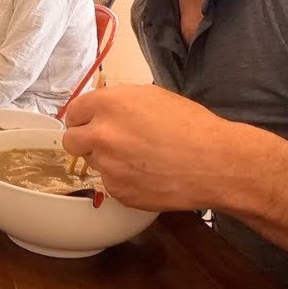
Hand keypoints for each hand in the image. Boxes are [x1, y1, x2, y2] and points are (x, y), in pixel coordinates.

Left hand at [61, 85, 247, 211]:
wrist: (216, 163)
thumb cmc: (191, 125)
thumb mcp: (150, 97)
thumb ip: (117, 103)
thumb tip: (99, 111)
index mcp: (108, 105)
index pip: (72, 112)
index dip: (82, 118)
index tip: (89, 123)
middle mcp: (101, 134)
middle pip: (71, 141)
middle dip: (85, 141)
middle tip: (108, 143)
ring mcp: (108, 166)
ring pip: (93, 163)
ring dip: (108, 161)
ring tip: (140, 158)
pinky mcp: (119, 191)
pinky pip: (111, 184)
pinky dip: (124, 181)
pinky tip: (148, 175)